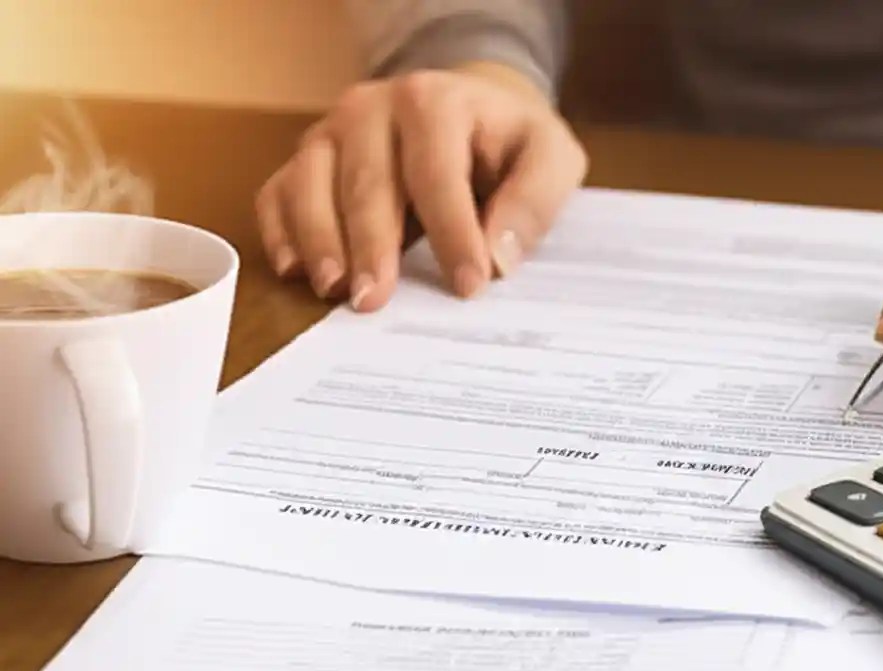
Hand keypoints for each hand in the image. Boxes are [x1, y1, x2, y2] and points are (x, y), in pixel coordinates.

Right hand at [255, 61, 587, 310]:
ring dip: (319, 240)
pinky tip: (295, 270)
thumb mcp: (549, 158)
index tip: (467, 286)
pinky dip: (280, 231)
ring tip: (333, 289)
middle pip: (365, 182)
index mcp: (434, 101)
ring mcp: (331, 131)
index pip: (437, 173)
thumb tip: (499, 256)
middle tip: (373, 300)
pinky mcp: (308, 158)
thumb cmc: (508, 143)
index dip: (452, 233)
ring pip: (309, 184)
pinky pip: (277, 193)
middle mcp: (371, 108)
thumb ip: (535, 199)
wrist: (470, 112)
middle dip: (371, 245)